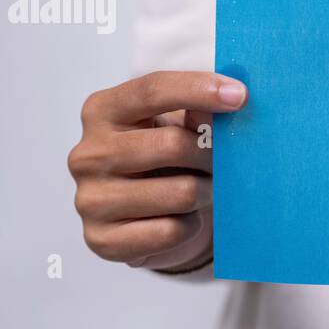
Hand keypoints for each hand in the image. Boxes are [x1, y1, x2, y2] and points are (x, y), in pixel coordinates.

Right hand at [68, 71, 246, 270]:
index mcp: (102, 111)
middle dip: (210, 155)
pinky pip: (171, 232)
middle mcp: (87, 154)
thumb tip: (224, 100)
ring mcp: (90, 199)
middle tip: (221, 164)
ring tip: (200, 191)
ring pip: (181, 193)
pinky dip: (189, 227)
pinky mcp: (102, 240)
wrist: (145, 219)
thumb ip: (197, 112)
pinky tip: (180, 219)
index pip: (153, 90)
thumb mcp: (177, 128)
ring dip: (204, 193)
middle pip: (173, 144)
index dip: (200, 89)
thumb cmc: (163, 161)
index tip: (241, 95)